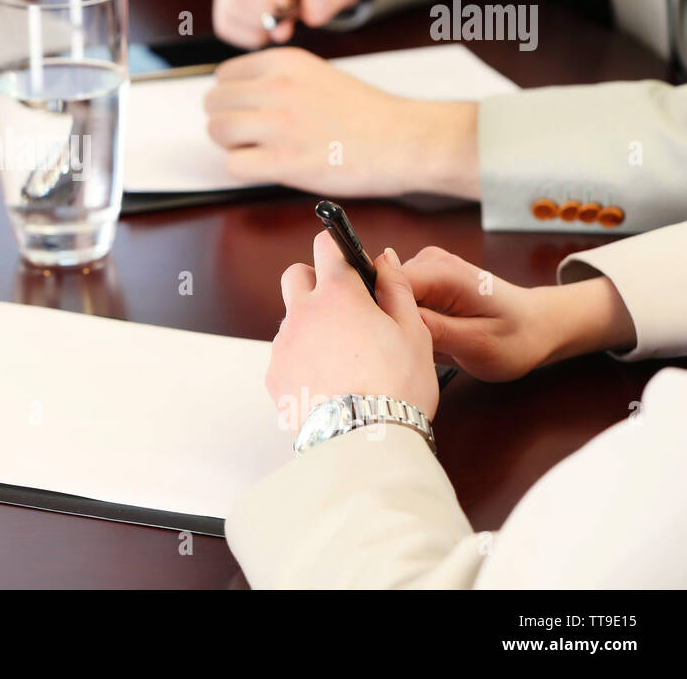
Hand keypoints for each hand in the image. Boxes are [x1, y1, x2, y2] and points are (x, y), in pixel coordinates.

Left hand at [203, 46, 480, 198]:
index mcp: (284, 62)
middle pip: (214, 104)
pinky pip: (233, 165)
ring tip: (257, 151)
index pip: (223, 76)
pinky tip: (268, 168)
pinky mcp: (282, 161)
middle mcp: (276, 88)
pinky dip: (245, 171)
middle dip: (226, 121)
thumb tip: (242, 96)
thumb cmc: (368, 114)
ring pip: (217, 132)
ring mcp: (278, 124)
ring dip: (231, 145)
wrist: (403, 140)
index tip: (246, 111)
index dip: (231, 98)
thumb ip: (279, 80)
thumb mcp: (318, 75)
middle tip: (248, 135)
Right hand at [213, 0, 369, 47]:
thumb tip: (312, 13)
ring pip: (231, 7)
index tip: (292, 18)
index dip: (276, 0)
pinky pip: (224, 23)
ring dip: (258, 27)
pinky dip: (246, 36)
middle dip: (268, 16)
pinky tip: (268, 32)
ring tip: (284, 22)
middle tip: (293, 20)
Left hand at [268, 232, 438, 432]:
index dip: (340, 250)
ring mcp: (284, 345)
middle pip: (295, 275)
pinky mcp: (274, 375)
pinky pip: (286, 355)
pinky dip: (303, 360)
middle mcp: (302, 313)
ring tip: (343, 357)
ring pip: (291, 320)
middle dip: (314, 281)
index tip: (351, 264)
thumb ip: (396, 288)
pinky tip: (329, 381)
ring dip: (311, 326)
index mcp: (337, 294)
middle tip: (343, 307)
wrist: (365, 441)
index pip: (326, 245)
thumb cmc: (397, 388)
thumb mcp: (414, 332)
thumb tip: (384, 261)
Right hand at [402, 246, 636, 380]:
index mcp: (444, 273)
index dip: (382, 314)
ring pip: (389, 296)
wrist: (538, 327)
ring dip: (402, 322)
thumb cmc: (515, 339)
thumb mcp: (475, 344)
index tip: (394, 343)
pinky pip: (400, 299)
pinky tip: (431, 334)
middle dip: (393, 321)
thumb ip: (430, 327)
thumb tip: (388, 310)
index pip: (385, 283)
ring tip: (431, 342)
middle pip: (383, 289)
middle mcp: (430, 260)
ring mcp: (426, 266)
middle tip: (421, 347)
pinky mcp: (424, 277)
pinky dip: (410, 320)